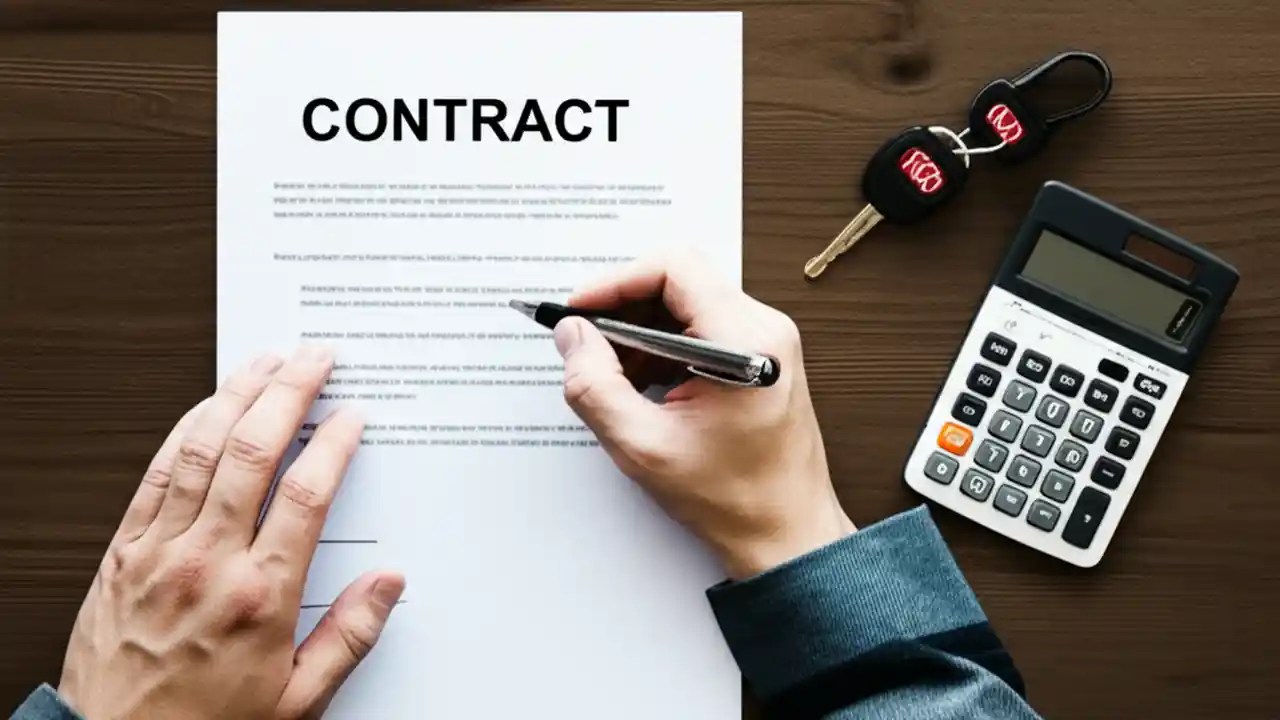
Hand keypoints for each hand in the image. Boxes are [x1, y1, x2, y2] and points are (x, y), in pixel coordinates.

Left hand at [58, 347, 403, 719]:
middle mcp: (209, 561)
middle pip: (254, 452)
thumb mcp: (297, 700)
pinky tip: (206, 408)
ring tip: (265, 361)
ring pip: (201, 449)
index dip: (334, 443)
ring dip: (237, 395)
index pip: (306, 494)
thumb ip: (350, 636)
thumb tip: (390, 585)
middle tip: (315, 357)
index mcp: (260, 596)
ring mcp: (160, 550)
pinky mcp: (123, 551)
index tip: (352, 416)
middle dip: (290, 392)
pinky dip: (183, 432)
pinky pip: (155, 474)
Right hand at [555, 251, 854, 578]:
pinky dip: (660, 347)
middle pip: (678, 282)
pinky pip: (700, 329)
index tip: (579, 310)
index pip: (673, 269)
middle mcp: (763, 329)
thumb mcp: (644, 446)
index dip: (616, 281)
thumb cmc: (733, 499)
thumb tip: (571, 335)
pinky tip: (638, 383)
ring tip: (609, 372)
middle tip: (584, 341)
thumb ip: (595, 386)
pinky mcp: (758, 358)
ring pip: (686, 305)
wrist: (787, 533)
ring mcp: (765, 342)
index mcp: (745, 340)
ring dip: (639, 330)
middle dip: (623, 308)